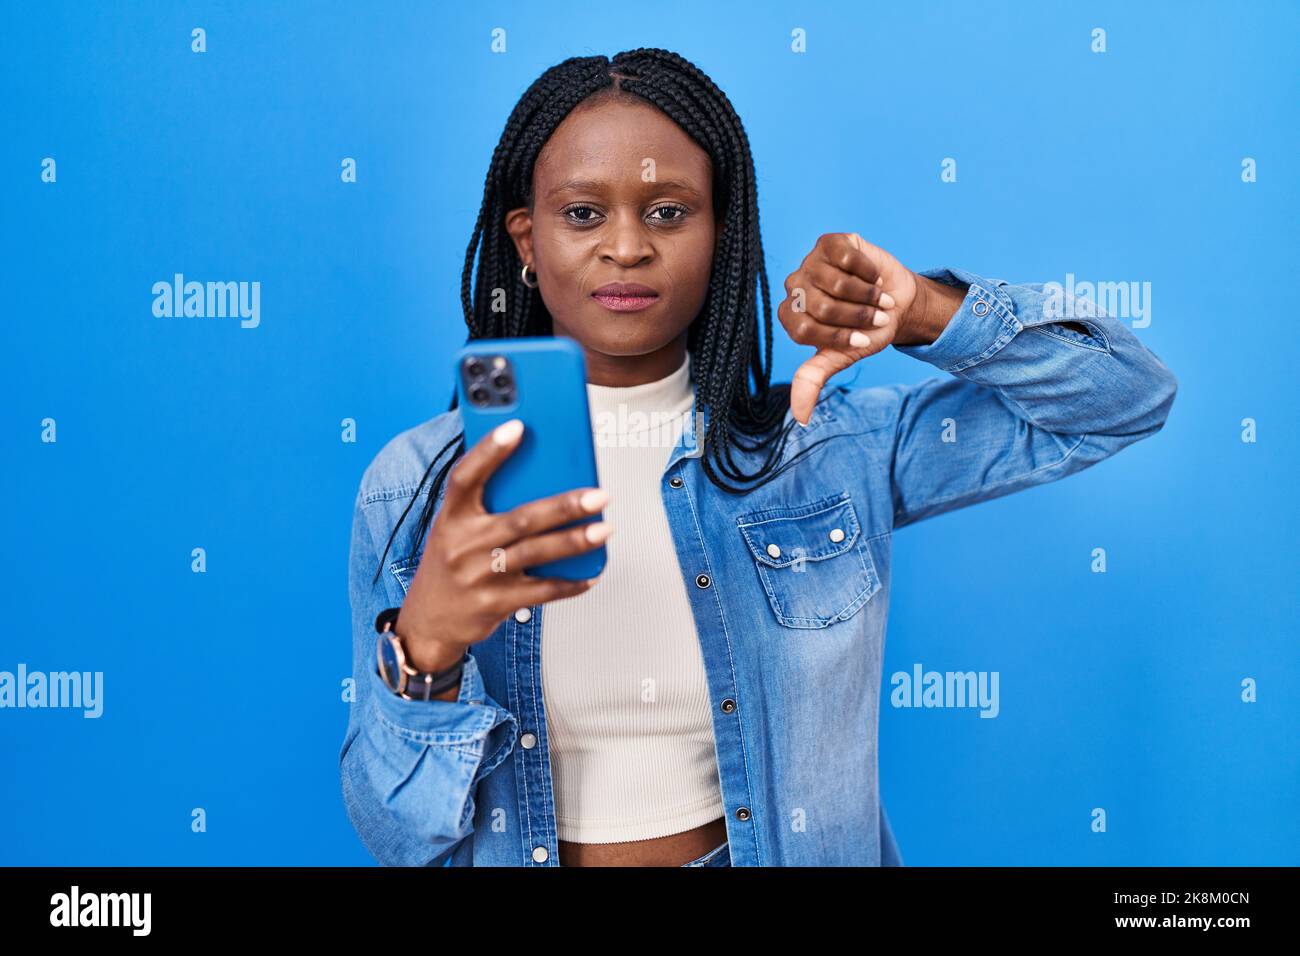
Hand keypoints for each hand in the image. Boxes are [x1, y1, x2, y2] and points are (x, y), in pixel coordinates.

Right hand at [394, 418, 611, 672]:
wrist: (428, 622)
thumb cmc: (450, 566)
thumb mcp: (454, 529)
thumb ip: (485, 506)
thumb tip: (541, 479)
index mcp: (451, 517)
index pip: (465, 477)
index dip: (489, 451)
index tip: (516, 427)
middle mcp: (463, 544)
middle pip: (519, 518)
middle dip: (564, 506)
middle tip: (598, 495)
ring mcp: (479, 575)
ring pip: (535, 552)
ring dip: (574, 541)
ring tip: (604, 529)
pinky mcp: (495, 603)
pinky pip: (541, 591)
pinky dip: (570, 583)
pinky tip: (591, 572)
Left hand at [778, 233, 918, 424]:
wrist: (898, 303)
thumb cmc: (867, 331)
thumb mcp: (842, 356)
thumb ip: (814, 379)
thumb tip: (799, 417)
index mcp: (791, 317)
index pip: (805, 329)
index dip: (838, 335)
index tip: (861, 339)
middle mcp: (794, 288)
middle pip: (822, 306)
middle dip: (858, 317)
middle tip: (876, 317)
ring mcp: (809, 262)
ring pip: (837, 282)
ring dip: (867, 295)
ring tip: (878, 299)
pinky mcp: (830, 243)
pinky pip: (847, 258)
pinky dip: (868, 271)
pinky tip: (872, 276)